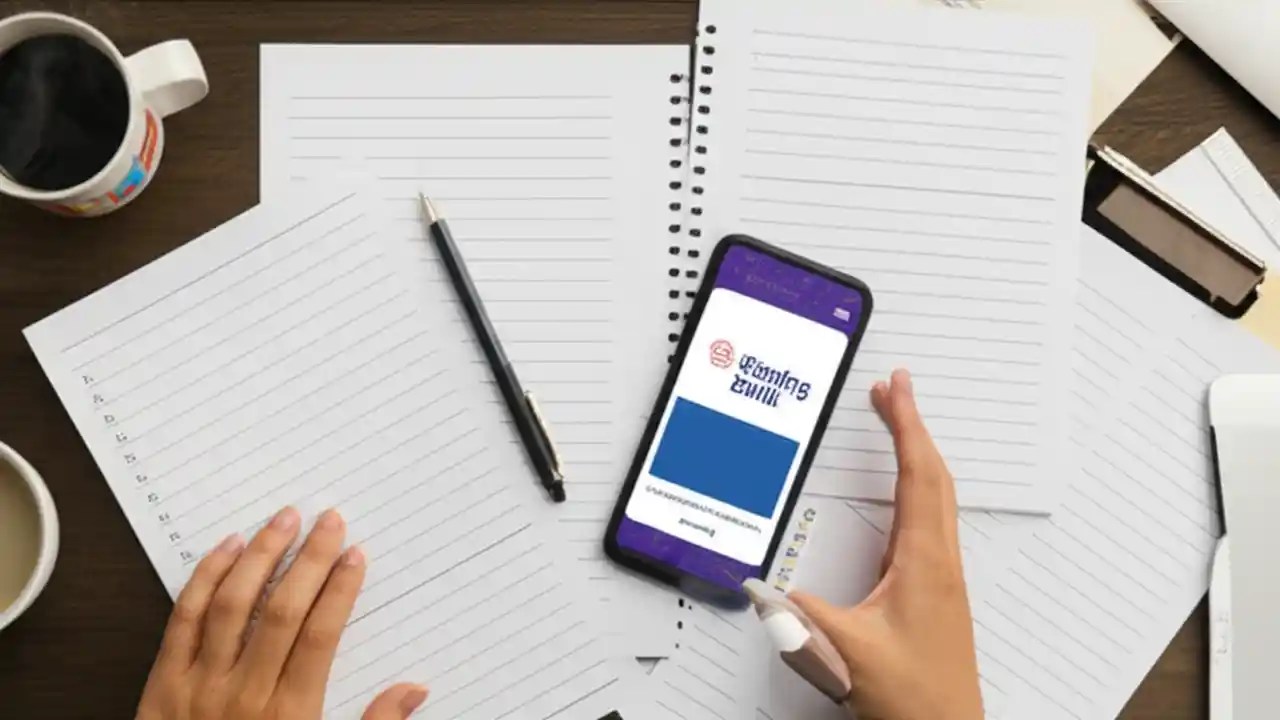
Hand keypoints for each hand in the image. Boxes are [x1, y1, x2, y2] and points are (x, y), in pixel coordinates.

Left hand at [136, 507, 427, 719]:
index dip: (340, 589)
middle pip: (282, 610)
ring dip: (261, 555)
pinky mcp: (162, 683)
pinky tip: (228, 549)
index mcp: (290, 715)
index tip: (355, 554)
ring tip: (283, 520)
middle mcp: (244, 694)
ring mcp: (199, 685)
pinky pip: (184, 619)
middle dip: (309, 559)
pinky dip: (206, 578)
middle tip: (328, 521)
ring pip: (232, 604)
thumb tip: (414, 691)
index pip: (320, 635)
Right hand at [791, 370, 982, 719]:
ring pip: (936, 495)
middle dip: (912, 425)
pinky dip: (916, 486)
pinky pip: (929, 519)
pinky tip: (903, 493)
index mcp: (924, 561)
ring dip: (917, 453)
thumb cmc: (916, 698)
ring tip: (899, 424)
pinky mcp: (935, 588)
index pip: (918, 475)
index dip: (906, 425)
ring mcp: (941, 573)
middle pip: (933, 474)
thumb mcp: (845, 654)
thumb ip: (798, 617)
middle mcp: (939, 560)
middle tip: (894, 389)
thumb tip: (760, 588)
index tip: (896, 388)